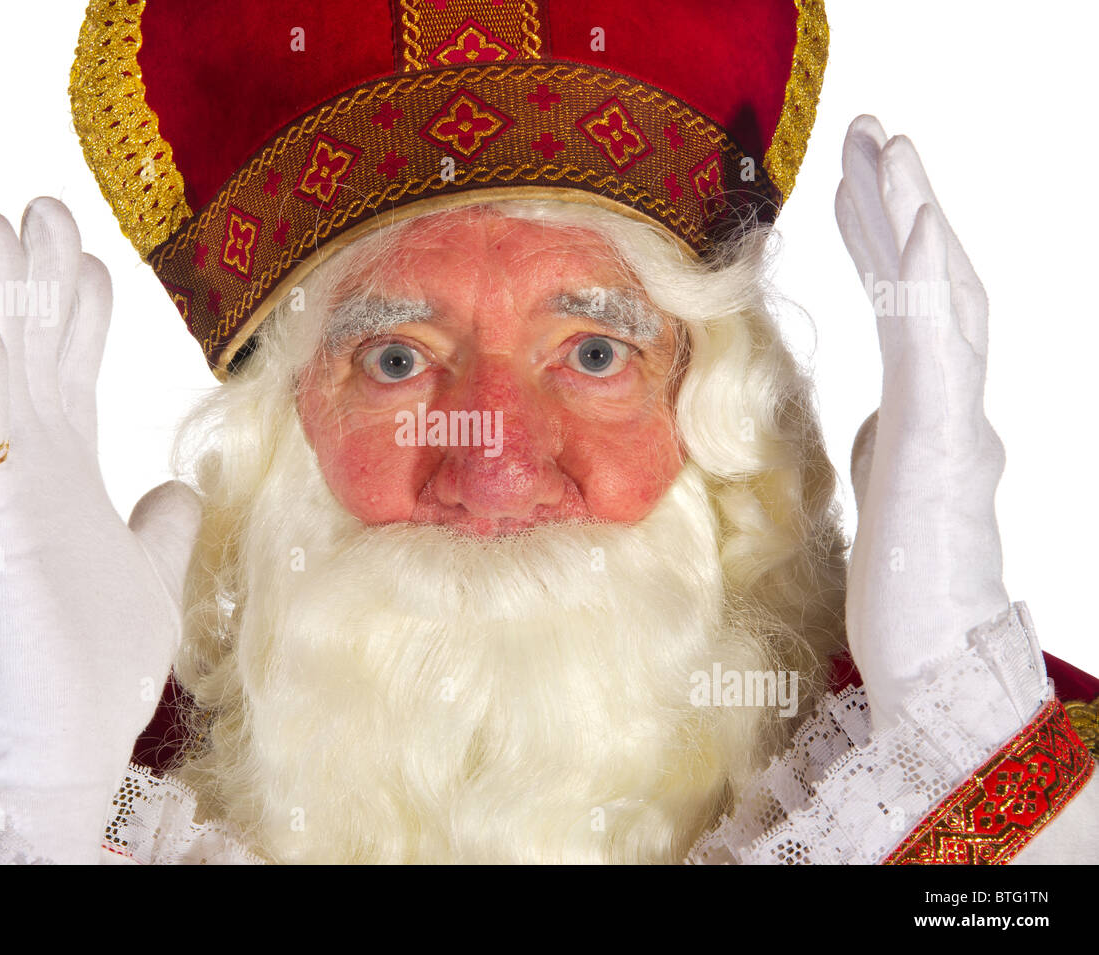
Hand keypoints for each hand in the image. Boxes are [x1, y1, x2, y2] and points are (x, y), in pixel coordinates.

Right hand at [0, 198, 200, 861]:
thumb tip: (180, 484)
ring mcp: (8, 495)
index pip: (71, 373)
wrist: (76, 732)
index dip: (78, 313)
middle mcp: (32, 473)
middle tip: (36, 204)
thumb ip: (165, 525)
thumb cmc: (102, 660)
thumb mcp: (156, 573)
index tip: (87, 255)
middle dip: (32, 280)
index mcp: (69, 476)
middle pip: (32, 355)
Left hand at [834, 116, 1009, 729]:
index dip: (896, 243)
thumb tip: (879, 415)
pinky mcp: (934, 442)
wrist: (932, 668)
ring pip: (936, 293)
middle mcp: (954, 406)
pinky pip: (931, 339)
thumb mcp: (887, 498)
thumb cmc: (906, 594)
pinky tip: (914, 217)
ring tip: (883, 145)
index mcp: (932, 416)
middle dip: (901, 204)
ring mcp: (952, 420)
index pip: (918, 309)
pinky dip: (925, 273)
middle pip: (933, 283)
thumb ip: (891, 446)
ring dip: (909, 212)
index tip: (863, 188)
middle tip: (873, 134)